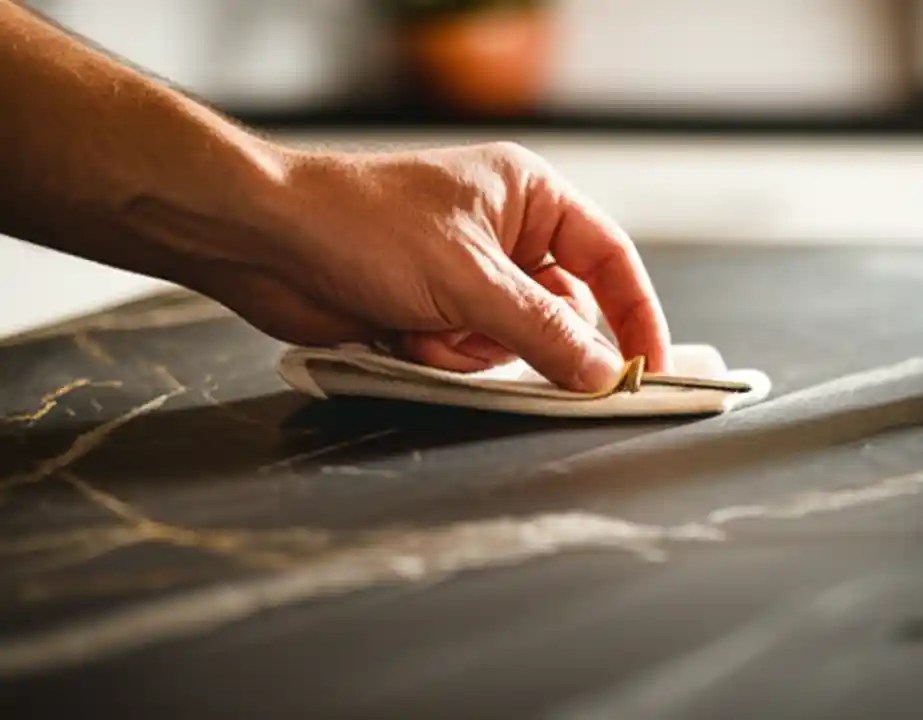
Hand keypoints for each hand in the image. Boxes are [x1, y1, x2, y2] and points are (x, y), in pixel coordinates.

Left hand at [191, 142, 670, 392]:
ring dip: (474, 349)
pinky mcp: (435, 312)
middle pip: (565, 311)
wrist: (265, 242)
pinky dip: (442, 356)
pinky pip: (471, 356)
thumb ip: (544, 330)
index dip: (637, 312)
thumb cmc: (362, 225)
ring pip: (515, 343)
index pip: (609, 258)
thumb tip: (605, 371)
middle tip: (510, 353)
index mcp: (530, 197)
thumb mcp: (468, 279)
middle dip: (533, 340)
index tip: (651, 364)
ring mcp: (470, 277)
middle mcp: (508, 235)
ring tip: (427, 325)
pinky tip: (401, 331)